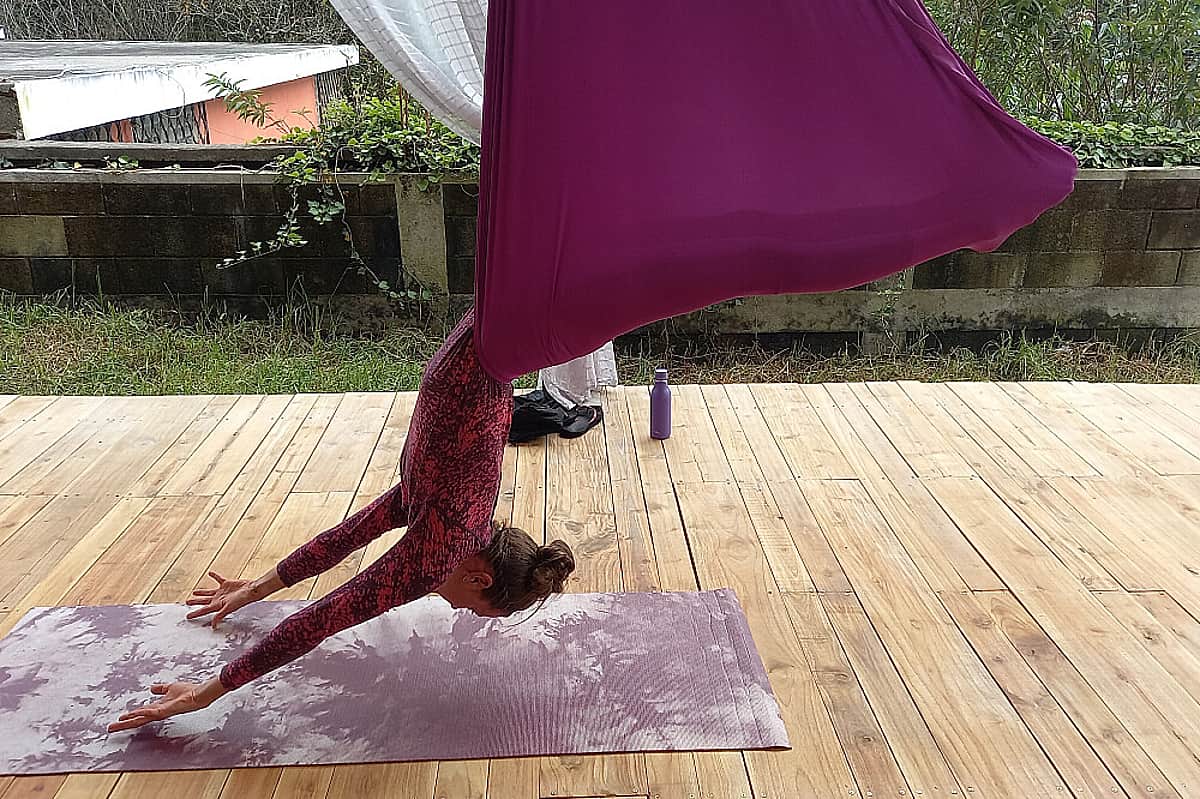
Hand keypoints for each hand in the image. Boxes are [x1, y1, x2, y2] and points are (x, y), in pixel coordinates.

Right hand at [107, 681, 222, 731]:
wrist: (199, 693)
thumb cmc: (188, 691)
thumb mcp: (171, 688)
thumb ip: (161, 689)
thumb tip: (151, 688)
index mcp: (158, 707)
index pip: (141, 714)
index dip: (130, 716)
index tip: (119, 719)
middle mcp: (158, 712)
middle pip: (138, 720)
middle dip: (124, 724)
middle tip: (110, 728)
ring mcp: (162, 712)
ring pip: (142, 718)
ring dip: (129, 720)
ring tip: (117, 723)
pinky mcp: (166, 710)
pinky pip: (151, 712)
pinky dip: (142, 712)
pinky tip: (132, 713)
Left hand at [186, 571, 255, 627]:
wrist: (251, 590)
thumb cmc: (241, 600)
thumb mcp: (229, 608)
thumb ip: (220, 616)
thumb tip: (213, 626)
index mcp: (217, 605)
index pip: (203, 610)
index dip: (195, 613)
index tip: (187, 617)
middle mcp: (219, 599)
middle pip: (204, 601)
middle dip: (195, 602)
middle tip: (187, 602)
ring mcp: (222, 591)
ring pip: (209, 592)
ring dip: (202, 592)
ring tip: (194, 592)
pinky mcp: (227, 584)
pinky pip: (219, 579)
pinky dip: (214, 576)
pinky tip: (210, 573)